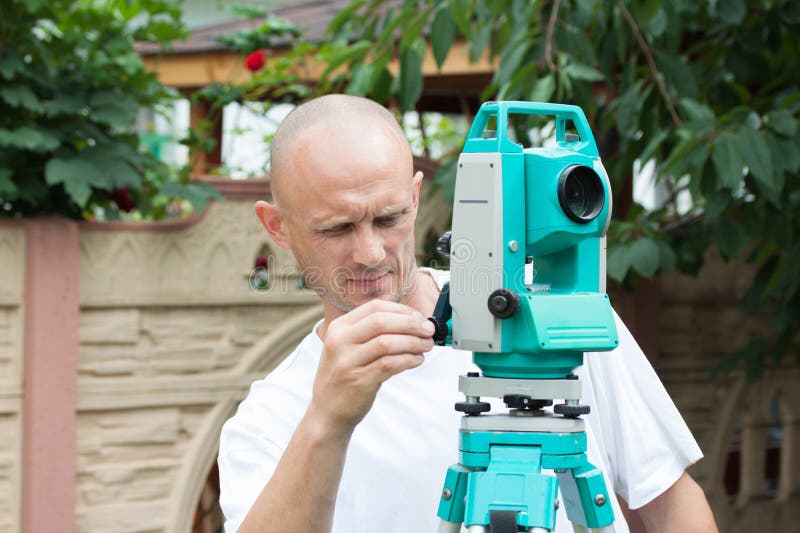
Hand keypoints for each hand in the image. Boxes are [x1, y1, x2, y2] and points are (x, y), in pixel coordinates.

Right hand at [310, 299, 434, 438]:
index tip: (418, 317)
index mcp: (339, 327)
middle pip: (381, 321)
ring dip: (413, 342)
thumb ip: (372, 332)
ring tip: (426, 346)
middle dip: (411, 323)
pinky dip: (408, 360)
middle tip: (428, 330)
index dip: (401, 310)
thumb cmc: (343, 376)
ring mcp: (348, 362)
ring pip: (387, 343)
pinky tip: (416, 360)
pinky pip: (389, 364)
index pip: (375, 308)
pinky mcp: (359, 381)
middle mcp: (340, 341)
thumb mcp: (347, 346)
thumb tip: (410, 319)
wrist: (327, 410)